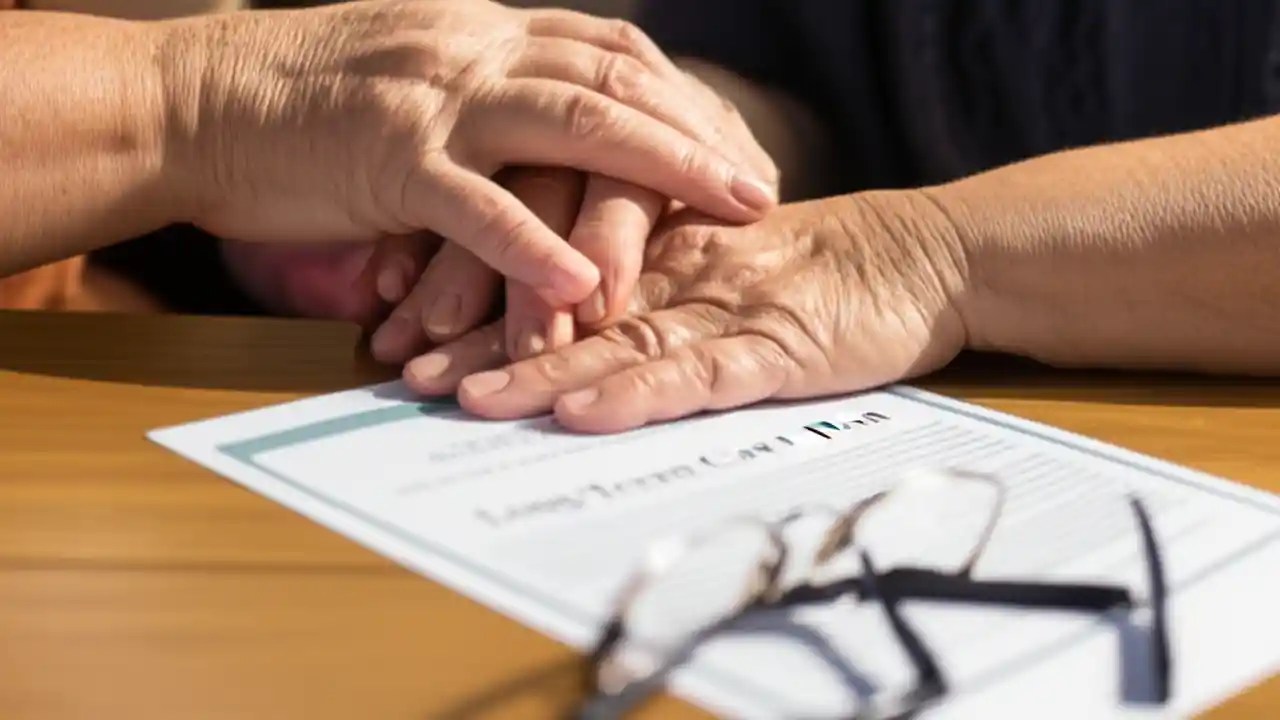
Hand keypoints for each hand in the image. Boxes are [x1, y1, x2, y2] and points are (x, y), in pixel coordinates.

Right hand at [161, 0, 775, 308]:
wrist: (195, 102)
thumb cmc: (303, 101)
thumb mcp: (418, 77)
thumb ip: (489, 98)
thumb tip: (555, 136)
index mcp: (486, 32)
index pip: (614, 53)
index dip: (685, 99)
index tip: (737, 147)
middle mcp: (474, 50)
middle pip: (616, 81)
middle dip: (702, 133)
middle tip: (765, 187)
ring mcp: (434, 101)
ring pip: (570, 125)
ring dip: (659, 169)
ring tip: (730, 212)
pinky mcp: (387, 160)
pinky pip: (475, 204)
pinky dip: (534, 243)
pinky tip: (587, 281)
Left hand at [402, 193, 972, 432]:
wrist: (921, 257)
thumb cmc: (814, 275)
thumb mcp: (716, 275)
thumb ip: (646, 296)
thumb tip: (565, 335)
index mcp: (653, 244)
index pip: (548, 258)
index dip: (472, 289)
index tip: (400, 326)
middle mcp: (674, 268)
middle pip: (563, 293)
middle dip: (475, 329)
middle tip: (398, 363)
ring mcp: (723, 304)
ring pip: (614, 334)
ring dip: (535, 363)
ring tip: (461, 392)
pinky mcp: (775, 345)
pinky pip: (696, 372)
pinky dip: (637, 392)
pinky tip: (582, 410)